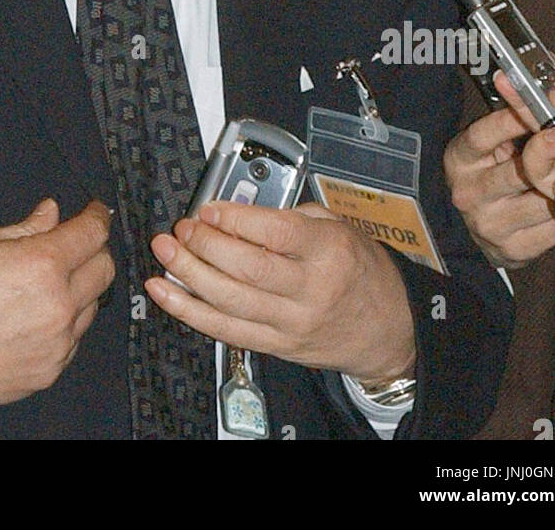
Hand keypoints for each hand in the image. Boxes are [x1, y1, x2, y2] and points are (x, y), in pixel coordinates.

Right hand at [0, 198, 114, 407]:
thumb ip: (25, 227)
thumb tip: (51, 212)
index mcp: (41, 264)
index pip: (93, 232)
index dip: (96, 217)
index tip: (93, 213)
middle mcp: (57, 304)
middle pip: (104, 268)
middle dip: (93, 251)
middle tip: (72, 247)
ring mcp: (57, 342)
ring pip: (93, 305)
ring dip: (80, 289)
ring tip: (45, 287)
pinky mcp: (50, 370)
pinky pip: (74, 339)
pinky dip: (65, 324)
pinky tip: (37, 317)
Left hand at [145, 201, 415, 385]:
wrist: (389, 330)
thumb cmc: (362, 272)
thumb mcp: (339, 227)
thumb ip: (292, 216)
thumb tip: (239, 211)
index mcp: (329, 251)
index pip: (275, 233)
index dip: (235, 219)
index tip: (207, 209)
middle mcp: (310, 289)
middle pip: (247, 269)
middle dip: (204, 245)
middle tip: (182, 228)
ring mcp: (292, 322)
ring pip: (230, 302)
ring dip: (189, 275)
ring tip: (165, 253)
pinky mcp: (277, 346)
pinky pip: (226, 331)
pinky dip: (190, 311)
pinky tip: (166, 292)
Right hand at [444, 104, 554, 267]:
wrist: (481, 222)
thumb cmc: (491, 169)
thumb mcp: (491, 140)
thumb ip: (514, 116)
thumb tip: (547, 83)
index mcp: (460, 159)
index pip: (481, 137)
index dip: (507, 122)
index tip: (534, 106)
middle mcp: (469, 193)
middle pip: (513, 174)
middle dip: (545, 154)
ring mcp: (489, 224)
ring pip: (539, 202)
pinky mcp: (512, 249)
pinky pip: (553, 229)